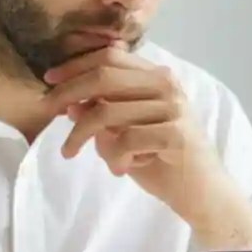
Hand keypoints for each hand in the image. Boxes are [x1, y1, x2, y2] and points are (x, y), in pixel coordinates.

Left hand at [42, 46, 238, 226]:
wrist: (204, 196)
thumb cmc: (164, 163)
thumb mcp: (125, 136)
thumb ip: (103, 115)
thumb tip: (70, 104)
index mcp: (158, 78)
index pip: (111, 56)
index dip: (76, 65)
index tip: (49, 80)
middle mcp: (168, 86)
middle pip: (104, 77)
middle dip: (68, 92)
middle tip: (47, 111)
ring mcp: (174, 109)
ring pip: (107, 112)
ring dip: (83, 136)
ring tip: (74, 153)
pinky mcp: (175, 135)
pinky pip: (124, 141)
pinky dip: (114, 159)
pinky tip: (122, 170)